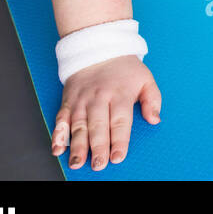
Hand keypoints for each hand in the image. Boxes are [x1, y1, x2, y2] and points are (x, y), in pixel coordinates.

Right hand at [52, 55, 161, 170]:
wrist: (98, 49)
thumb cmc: (125, 70)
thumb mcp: (146, 79)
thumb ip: (152, 100)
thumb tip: (155, 120)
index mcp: (120, 94)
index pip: (120, 121)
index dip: (119, 140)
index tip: (118, 157)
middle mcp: (99, 98)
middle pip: (98, 126)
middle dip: (98, 147)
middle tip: (98, 164)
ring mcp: (81, 101)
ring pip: (78, 125)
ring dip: (77, 146)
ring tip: (77, 163)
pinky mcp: (68, 102)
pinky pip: (61, 119)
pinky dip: (57, 135)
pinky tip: (57, 149)